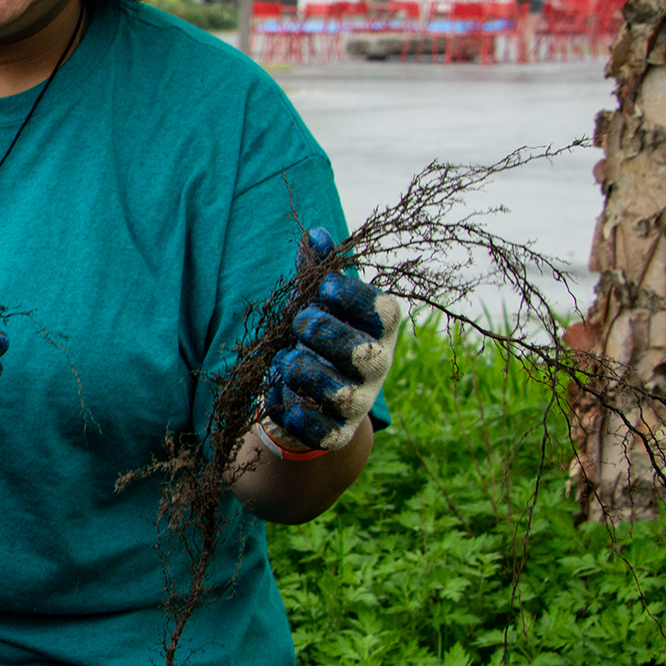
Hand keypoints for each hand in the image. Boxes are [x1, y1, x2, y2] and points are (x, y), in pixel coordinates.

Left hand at [264, 229, 401, 451]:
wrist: (311, 394)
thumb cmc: (318, 335)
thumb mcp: (319, 302)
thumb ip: (317, 270)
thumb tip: (316, 233)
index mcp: (380, 328)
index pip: (383, 312)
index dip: (352, 297)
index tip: (323, 288)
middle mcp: (378, 365)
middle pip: (361, 352)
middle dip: (322, 333)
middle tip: (299, 324)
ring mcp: (360, 402)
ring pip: (337, 391)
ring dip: (301, 371)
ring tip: (287, 361)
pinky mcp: (337, 431)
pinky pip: (318, 427)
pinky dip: (293, 410)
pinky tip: (283, 396)